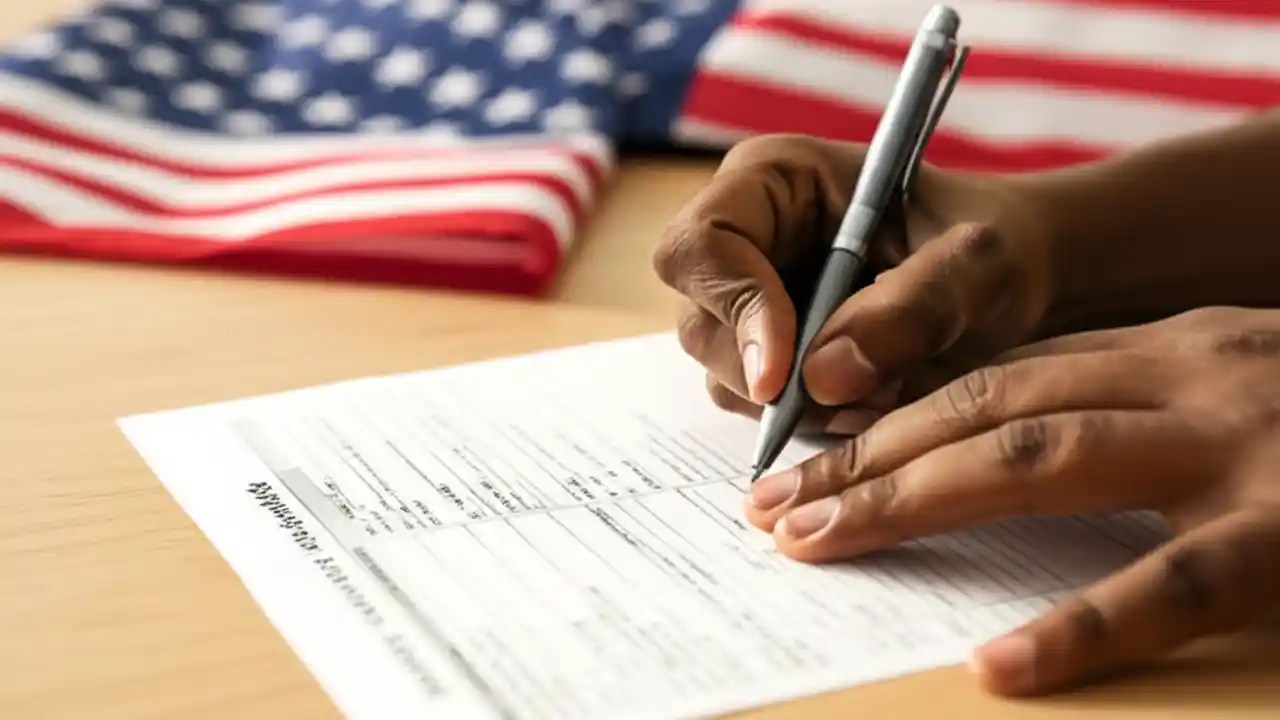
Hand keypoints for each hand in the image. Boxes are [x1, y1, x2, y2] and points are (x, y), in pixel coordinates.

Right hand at [652, 134, 1056, 432]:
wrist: (1016, 284)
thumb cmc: (999, 249)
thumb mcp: (979, 266)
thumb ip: (911, 309)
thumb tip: (822, 376)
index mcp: (774, 178)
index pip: (700, 244)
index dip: (734, 306)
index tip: (786, 373)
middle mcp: (744, 235)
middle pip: (700, 320)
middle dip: (771, 372)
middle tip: (859, 393)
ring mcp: (747, 297)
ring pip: (724, 373)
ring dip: (798, 403)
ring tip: (882, 389)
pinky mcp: (764, 350)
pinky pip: (756, 405)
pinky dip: (810, 419)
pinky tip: (870, 399)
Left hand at [745, 306, 1279, 695]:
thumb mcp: (1243, 395)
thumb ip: (1139, 417)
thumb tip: (1008, 455)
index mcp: (1175, 352)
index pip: (1003, 375)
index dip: (894, 416)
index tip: (814, 456)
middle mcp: (1190, 378)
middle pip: (991, 404)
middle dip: (868, 451)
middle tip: (774, 501)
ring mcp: (1241, 447)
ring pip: (1040, 458)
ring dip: (910, 497)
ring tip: (817, 539)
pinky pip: (1173, 584)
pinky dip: (1080, 625)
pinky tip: (1000, 662)